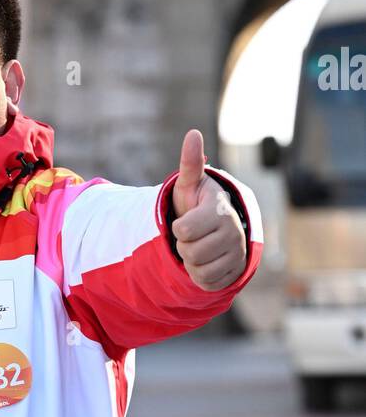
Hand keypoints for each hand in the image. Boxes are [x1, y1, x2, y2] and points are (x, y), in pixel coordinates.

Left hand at [170, 130, 246, 290]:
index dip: (178, 228)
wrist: (216, 230)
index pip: (184, 231)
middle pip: (190, 253)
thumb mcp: (190, 185)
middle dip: (184, 246)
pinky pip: (208, 283)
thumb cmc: (197, 205)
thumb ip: (190, 163)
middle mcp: (234, 232)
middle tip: (192, 236)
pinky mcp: (236, 272)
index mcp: (220, 211)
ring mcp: (238, 254)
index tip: (187, 221)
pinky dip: (200, 276)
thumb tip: (193, 133)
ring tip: (198, 248)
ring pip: (199, 270)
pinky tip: (205, 262)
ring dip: (191, 262)